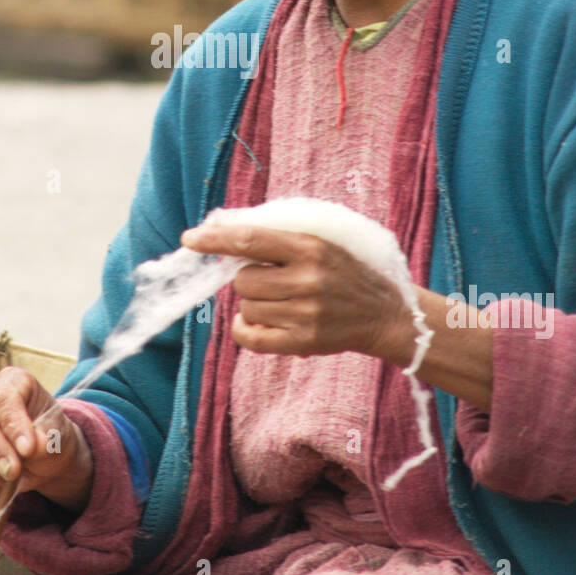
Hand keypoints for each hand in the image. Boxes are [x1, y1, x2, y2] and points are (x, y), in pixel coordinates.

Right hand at [0, 367, 93, 510]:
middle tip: (14, 473)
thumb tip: (31, 449)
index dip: (13, 424)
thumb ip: (46, 440)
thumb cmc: (49, 436)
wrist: (40, 453)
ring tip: (13, 480)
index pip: (4, 398)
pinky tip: (1, 484)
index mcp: (12, 380)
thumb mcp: (57, 435)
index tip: (27, 449)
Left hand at [181, 222, 413, 359]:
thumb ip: (280, 238)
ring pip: (247, 307)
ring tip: (281, 301)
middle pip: (244, 279)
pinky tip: (256, 322)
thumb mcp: (322, 243)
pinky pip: (251, 336)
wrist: (385, 314)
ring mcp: (306, 314)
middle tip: (273, 280)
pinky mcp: (304, 342)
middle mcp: (308, 279)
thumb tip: (225, 232)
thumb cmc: (345, 272)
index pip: (251, 239)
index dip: (216, 239)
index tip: (190, 239)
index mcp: (311, 247)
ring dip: (254, 304)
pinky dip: (245, 329)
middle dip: (249, 279)